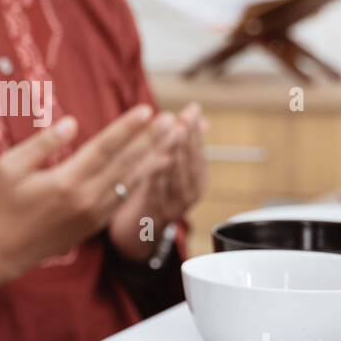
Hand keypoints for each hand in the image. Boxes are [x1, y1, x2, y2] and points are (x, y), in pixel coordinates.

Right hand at [0, 104, 174, 295]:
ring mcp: (94, 213)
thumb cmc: (7, 202)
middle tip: (172, 119)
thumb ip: (43, 143)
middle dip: (150, 140)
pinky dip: (144, 179)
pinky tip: (158, 165)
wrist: (10, 249)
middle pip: (125, 163)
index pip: (103, 149)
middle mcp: (85, 198)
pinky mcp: (98, 223)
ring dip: (154, 158)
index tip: (146, 111)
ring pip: (131, 182)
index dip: (126, 129)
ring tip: (175, 139)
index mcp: (65, 181)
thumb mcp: (11, 166)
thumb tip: (72, 122)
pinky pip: (126, 197)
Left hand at [108, 102, 207, 261]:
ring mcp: (174, 205)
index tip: (193, 110)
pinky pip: (156, 191)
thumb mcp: (173, 165)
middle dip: (187, 137)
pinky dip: (156, 174)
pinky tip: (154, 159)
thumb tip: (202, 119)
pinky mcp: (155, 215)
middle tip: (183, 117)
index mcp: (197, 179)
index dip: (196, 130)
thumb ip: (185, 143)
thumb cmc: (156, 190)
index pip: (199, 151)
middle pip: (190, 162)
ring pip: (176, 175)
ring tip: (172, 132)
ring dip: (174, 152)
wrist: (139, 230)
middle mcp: (190, 193)